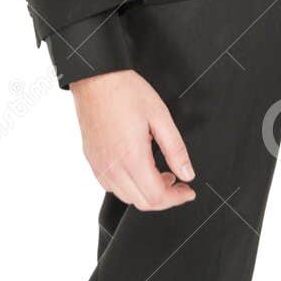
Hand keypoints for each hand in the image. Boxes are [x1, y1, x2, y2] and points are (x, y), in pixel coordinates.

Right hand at [71, 68, 196, 210]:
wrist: (96, 78)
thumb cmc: (126, 92)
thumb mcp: (160, 116)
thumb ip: (175, 149)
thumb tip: (187, 174)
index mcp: (132, 158)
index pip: (157, 197)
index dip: (177, 198)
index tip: (188, 190)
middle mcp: (113, 168)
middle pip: (142, 202)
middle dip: (164, 197)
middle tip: (178, 181)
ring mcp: (100, 165)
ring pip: (126, 197)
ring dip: (146, 193)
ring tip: (159, 173)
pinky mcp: (92, 160)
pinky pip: (111, 186)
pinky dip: (128, 186)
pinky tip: (137, 169)